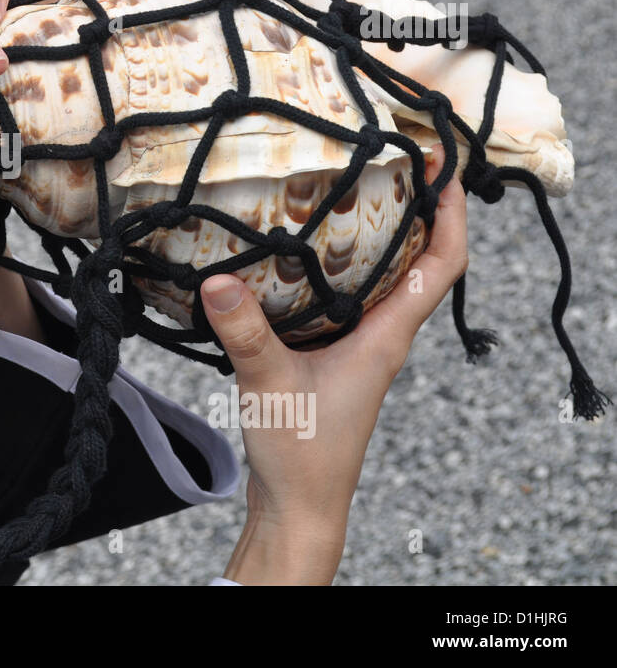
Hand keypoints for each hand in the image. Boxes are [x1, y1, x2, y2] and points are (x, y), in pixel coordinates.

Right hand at [201, 144, 466, 581]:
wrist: (299, 505)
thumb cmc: (303, 453)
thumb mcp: (270, 385)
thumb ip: (246, 333)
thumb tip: (217, 279)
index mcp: (386, 337)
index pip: (441, 266)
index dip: (451, 214)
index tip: (440, 168)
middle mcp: (381, 337)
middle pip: (418, 262)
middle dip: (413, 209)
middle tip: (387, 161)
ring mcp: (359, 347)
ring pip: (382, 279)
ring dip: (375, 235)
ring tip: (345, 191)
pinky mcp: (333, 356)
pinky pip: (346, 299)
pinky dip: (335, 267)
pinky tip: (295, 254)